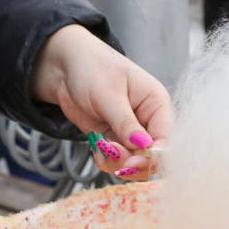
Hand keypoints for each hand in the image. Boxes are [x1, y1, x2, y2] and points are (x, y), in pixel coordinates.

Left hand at [31, 24, 170, 178]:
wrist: (62, 66)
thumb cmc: (90, 67)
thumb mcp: (108, 94)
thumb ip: (126, 123)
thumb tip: (144, 147)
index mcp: (157, 104)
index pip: (165, 139)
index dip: (152, 156)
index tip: (132, 162)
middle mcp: (149, 120)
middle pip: (152, 156)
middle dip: (132, 161)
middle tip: (111, 153)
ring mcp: (132, 132)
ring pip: (134, 162)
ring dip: (117, 162)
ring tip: (100, 146)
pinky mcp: (116, 139)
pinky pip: (118, 161)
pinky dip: (106, 160)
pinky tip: (96, 147)